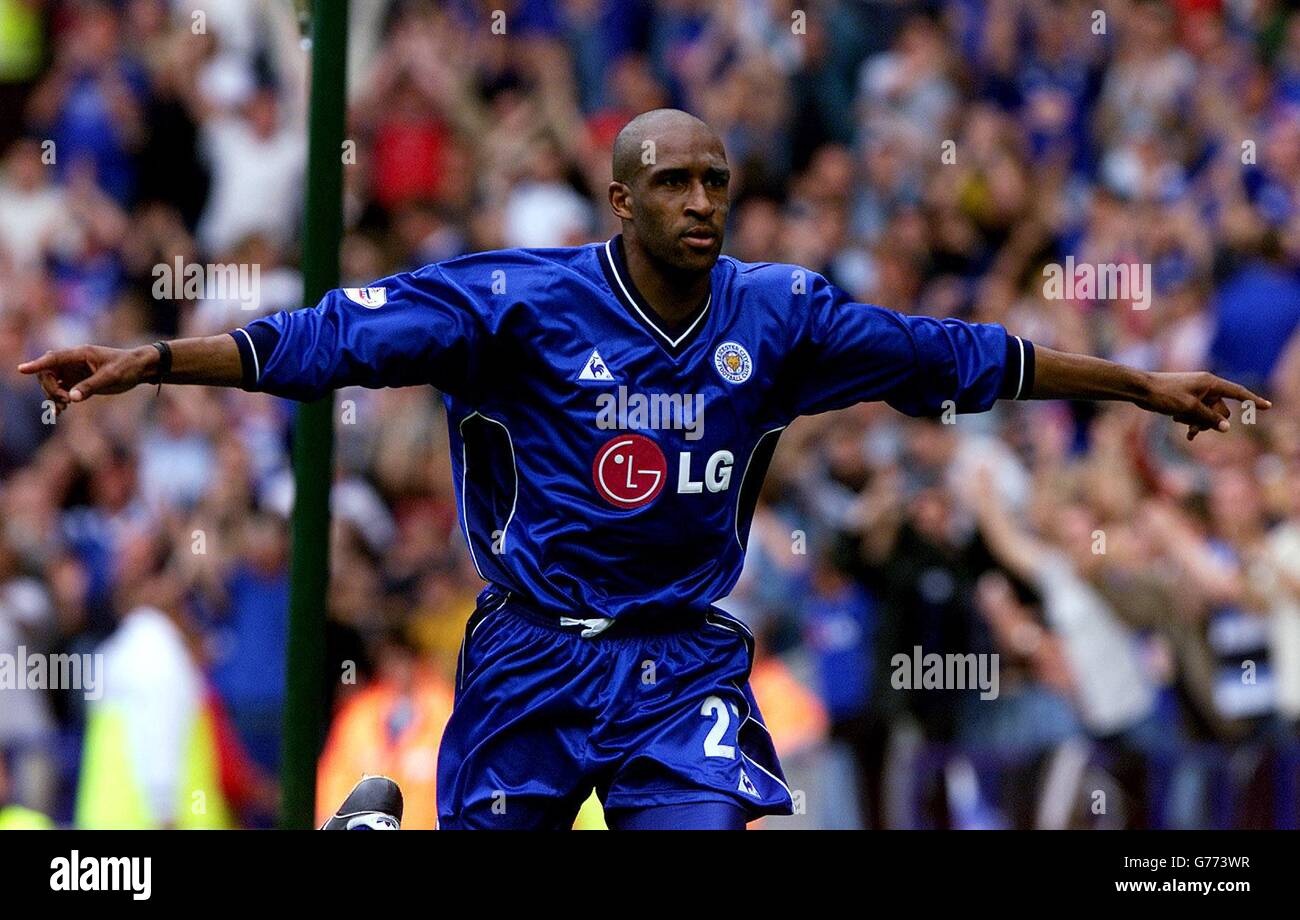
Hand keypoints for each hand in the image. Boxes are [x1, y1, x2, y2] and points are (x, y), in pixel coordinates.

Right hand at [18, 345, 156, 411]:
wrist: (141, 368)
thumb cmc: (128, 367)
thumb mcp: (111, 377)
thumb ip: (90, 387)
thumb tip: (71, 398)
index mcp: (80, 354)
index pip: (53, 358)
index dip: (36, 365)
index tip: (22, 370)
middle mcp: (73, 362)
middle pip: (48, 373)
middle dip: (50, 388)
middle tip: (65, 401)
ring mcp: (75, 371)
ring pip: (52, 383)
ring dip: (53, 396)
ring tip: (62, 409)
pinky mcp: (79, 381)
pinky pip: (62, 390)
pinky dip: (58, 400)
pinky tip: (60, 412)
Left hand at [1134, 371, 1269, 439]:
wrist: (1140, 390)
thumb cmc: (1164, 395)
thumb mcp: (1189, 408)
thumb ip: (1209, 418)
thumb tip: (1226, 428)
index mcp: (1210, 383)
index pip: (1238, 392)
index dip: (1252, 400)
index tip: (1268, 406)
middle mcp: (1206, 387)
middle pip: (1221, 410)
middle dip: (1211, 421)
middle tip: (1193, 427)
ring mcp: (1197, 394)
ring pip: (1208, 415)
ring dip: (1198, 423)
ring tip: (1182, 423)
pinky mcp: (1187, 401)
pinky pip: (1198, 415)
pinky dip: (1192, 422)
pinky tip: (1187, 434)